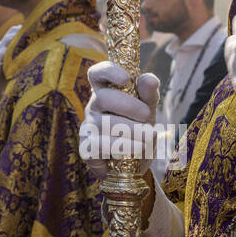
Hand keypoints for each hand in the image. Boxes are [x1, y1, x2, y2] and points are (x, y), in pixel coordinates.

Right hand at [79, 61, 160, 180]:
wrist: (134, 164)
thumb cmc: (138, 130)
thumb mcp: (147, 111)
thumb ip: (148, 95)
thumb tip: (149, 79)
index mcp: (105, 91)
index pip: (97, 73)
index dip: (108, 72)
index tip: (126, 79)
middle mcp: (93, 107)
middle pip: (103, 98)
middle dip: (128, 106)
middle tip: (146, 115)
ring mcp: (88, 128)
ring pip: (105, 124)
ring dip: (132, 130)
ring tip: (149, 137)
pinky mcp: (87, 149)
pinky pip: (100, 145)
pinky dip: (123, 147)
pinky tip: (138, 149)